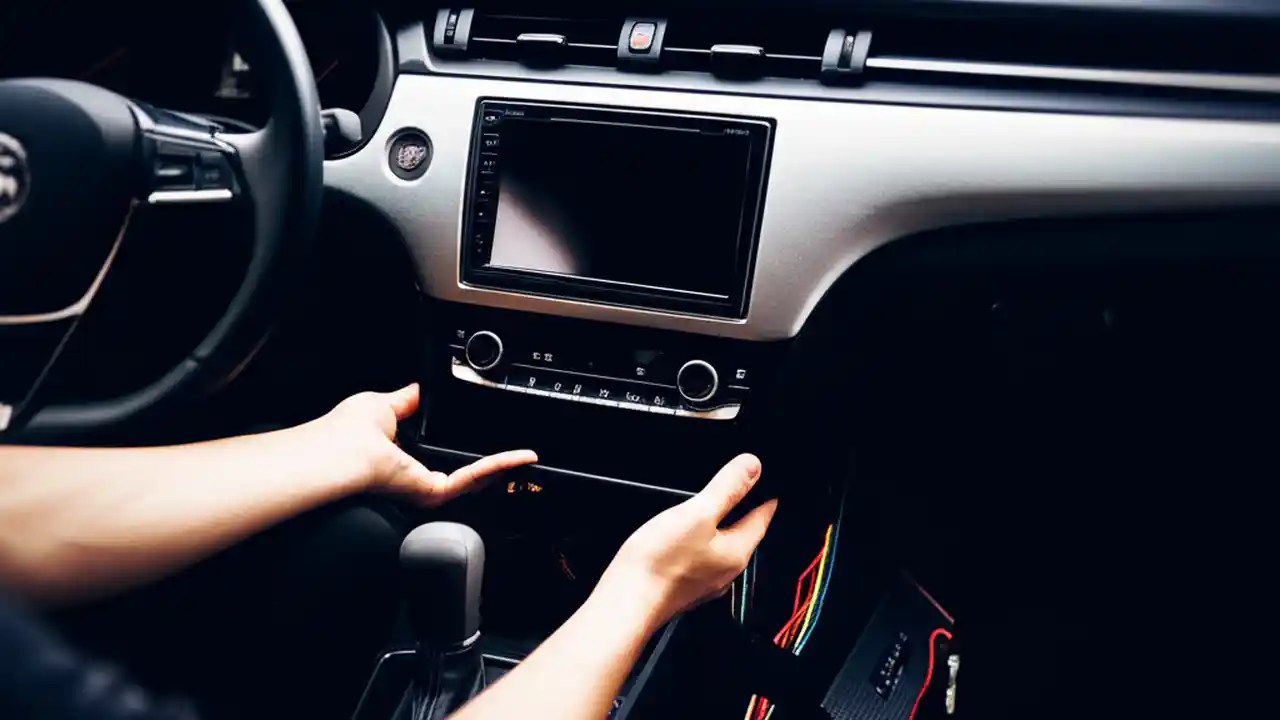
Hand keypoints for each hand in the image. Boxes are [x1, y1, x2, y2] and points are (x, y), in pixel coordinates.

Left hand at [308, 384, 536, 505]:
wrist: (332, 455)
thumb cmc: (342, 434)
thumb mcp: (381, 406)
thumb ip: (405, 401)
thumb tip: (418, 388)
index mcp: (402, 458)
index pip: (442, 454)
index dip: (467, 444)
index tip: (491, 433)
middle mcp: (415, 478)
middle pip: (463, 471)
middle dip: (494, 462)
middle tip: (521, 454)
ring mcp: (424, 489)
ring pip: (473, 478)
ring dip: (502, 466)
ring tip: (527, 456)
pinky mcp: (431, 493)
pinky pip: (470, 478)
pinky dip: (496, 466)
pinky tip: (517, 457)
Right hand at [594, 454, 776, 631]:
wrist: (626, 601)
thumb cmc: (659, 564)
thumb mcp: (697, 514)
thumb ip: (726, 488)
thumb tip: (753, 466)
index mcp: (736, 553)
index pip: (761, 521)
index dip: (766, 499)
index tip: (772, 488)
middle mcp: (724, 572)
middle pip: (742, 536)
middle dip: (743, 513)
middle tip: (745, 493)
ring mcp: (703, 583)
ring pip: (720, 549)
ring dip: (718, 528)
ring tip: (713, 510)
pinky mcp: (682, 588)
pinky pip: (699, 560)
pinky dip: (697, 544)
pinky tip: (684, 538)